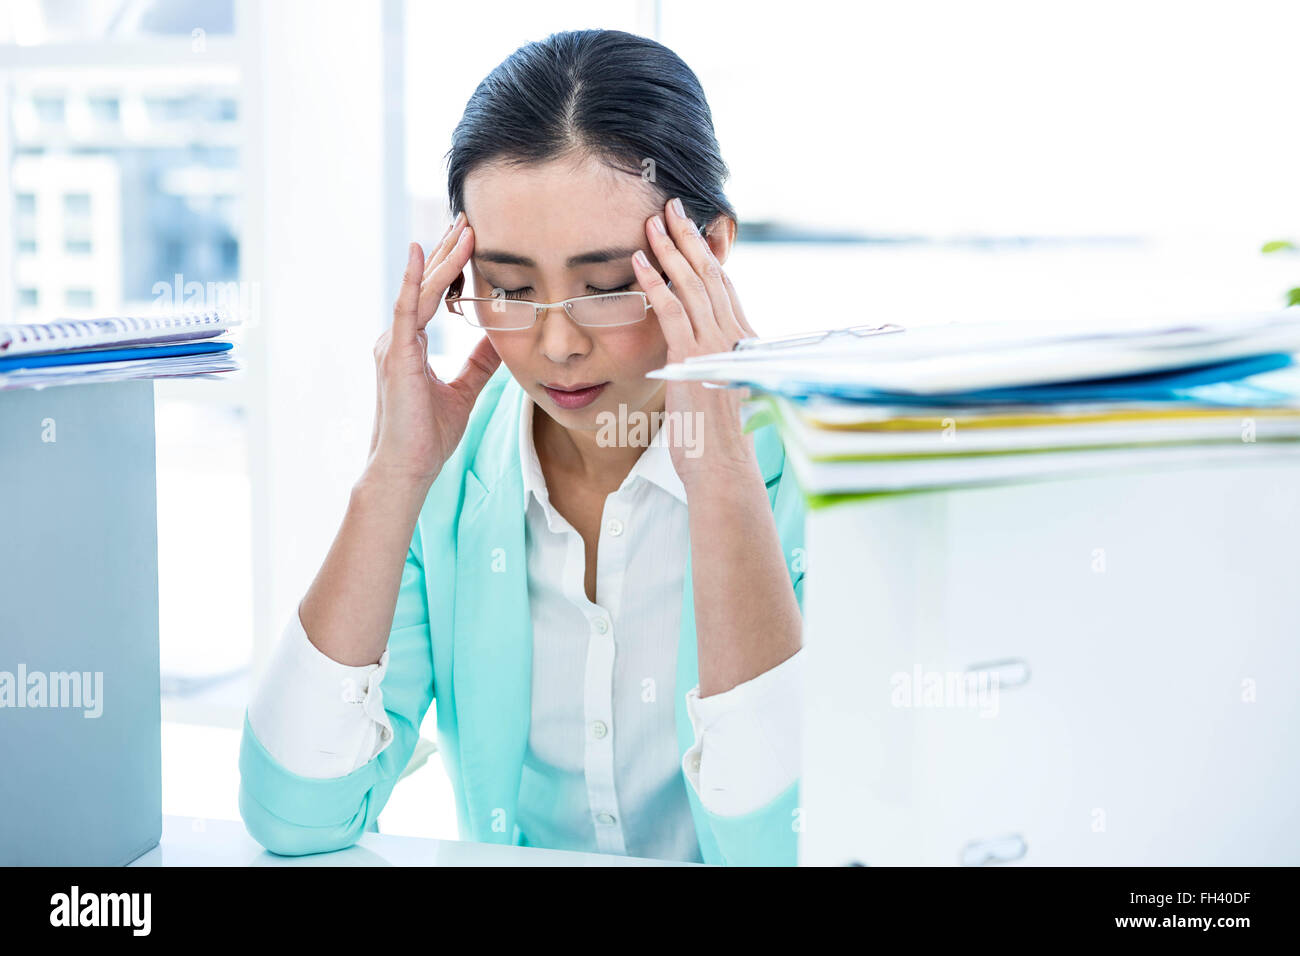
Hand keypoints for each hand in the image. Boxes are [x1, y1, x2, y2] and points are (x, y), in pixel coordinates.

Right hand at [366, 213, 500, 489]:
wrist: (408, 468)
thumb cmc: (428, 436)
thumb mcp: (464, 389)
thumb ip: (479, 362)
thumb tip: (501, 339)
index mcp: (411, 345)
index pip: (435, 296)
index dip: (452, 267)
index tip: (471, 239)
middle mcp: (399, 338)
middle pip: (427, 284)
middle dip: (448, 251)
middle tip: (469, 217)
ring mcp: (394, 343)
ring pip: (422, 289)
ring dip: (443, 257)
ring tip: (463, 227)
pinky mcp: (397, 353)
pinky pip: (408, 308)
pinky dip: (416, 279)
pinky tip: (420, 251)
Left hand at [630, 197, 758, 485]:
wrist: (722, 466)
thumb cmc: (715, 438)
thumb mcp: (717, 390)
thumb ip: (710, 362)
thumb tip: (696, 350)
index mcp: (743, 340)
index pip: (724, 285)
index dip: (705, 253)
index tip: (689, 226)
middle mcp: (735, 335)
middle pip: (711, 274)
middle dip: (689, 237)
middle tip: (671, 206)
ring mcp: (717, 345)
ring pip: (693, 284)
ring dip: (670, 249)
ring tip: (652, 220)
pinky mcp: (695, 357)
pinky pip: (672, 309)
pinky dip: (655, 281)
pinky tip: (638, 260)